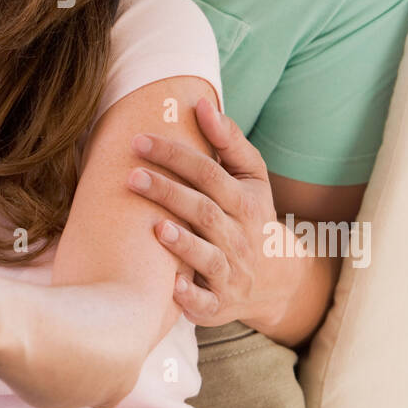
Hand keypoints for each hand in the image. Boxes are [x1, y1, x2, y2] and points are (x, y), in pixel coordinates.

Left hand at [127, 97, 287, 328]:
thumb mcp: (251, 177)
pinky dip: (190, 295)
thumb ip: (229, 140)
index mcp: (244, 202)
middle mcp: (238, 236)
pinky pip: (205, 302)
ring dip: (181, 243)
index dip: (175, 156)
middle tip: (132, 176)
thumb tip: (201, 103)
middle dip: (168, 192)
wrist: (275, 279)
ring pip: (206, 256)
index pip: (209, 173)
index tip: (139, 140)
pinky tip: (172, 285)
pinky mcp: (218, 304)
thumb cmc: (251, 215)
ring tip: (155, 227)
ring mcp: (230, 272)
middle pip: (203, 211)